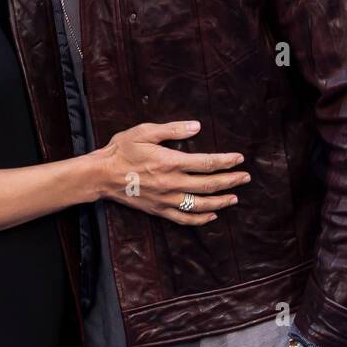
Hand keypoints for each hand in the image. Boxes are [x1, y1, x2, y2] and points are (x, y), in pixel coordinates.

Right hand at [96, 121, 249, 225]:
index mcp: (170, 162)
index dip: (226, 161)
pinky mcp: (159, 210)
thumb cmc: (122, 150)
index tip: (239, 158)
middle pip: (209, 184)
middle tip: (245, 177)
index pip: (207, 163)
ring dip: (221, 201)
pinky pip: (184, 219)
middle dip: (231, 181)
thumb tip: (197, 126)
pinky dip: (201, 219)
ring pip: (201, 205)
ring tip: (234, 197)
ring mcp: (166, 200)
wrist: (101, 175)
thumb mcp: (145, 131)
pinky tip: (212, 216)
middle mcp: (172, 183)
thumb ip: (173, 130)